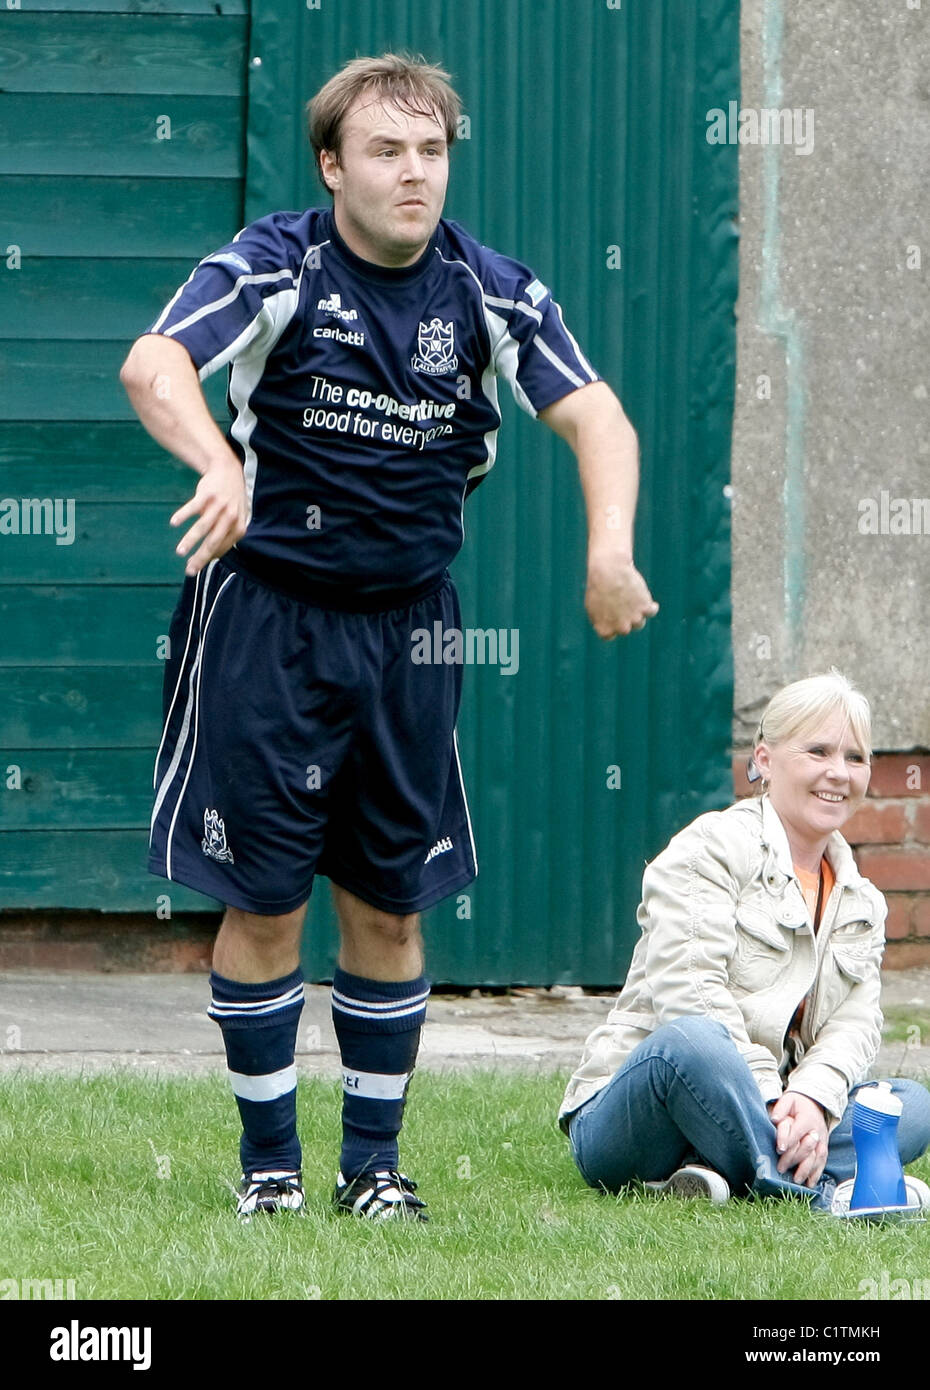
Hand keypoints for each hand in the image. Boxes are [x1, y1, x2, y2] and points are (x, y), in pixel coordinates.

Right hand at [171, 455, 248, 575]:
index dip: (207, 560)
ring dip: (190, 541)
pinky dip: (183, 514)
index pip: (222, 548)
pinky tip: (174, 523)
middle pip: (213, 542)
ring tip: (180, 552)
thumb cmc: (229, 501)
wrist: (228, 470)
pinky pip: (193, 507)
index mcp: (239, 527)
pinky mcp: (207, 494)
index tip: (194, 568)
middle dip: (200, 558)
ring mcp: (219, 506)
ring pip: (203, 527)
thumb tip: (210, 558)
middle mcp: (230, 518)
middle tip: (189, 571)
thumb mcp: (236, 518)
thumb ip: (226, 536)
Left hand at [585, 552, 658, 638]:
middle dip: (623, 618)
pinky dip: (651, 606)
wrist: (609, 572)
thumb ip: (602, 619)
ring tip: (629, 597)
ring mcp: (634, 619)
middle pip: (626, 629)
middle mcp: (621, 628)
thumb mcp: (592, 606)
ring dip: (636, 612)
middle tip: (619, 603)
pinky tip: (646, 600)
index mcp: (605, 630)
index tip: (608, 610)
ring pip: (639, 622)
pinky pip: (652, 611)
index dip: (610, 622)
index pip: (610, 635)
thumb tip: (610, 625)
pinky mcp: (645, 608)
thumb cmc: (597, 586)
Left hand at [769, 1092, 828, 1187]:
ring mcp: (822, 1140)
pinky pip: (822, 1162)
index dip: (789, 1140)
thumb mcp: (788, 1099)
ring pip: (817, 1157)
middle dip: (794, 1159)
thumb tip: (774, 1119)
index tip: (779, 1149)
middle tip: (781, 1168)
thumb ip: (781, 1108)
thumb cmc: (797, 1103)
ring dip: (807, 1170)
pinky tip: (810, 1183)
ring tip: (796, 1180)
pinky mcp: (824, 1147)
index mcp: (807, 1118)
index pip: (798, 1131)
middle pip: (807, 1147)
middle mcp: (817, 1131)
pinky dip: (817, 1173)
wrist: (814, 1103)